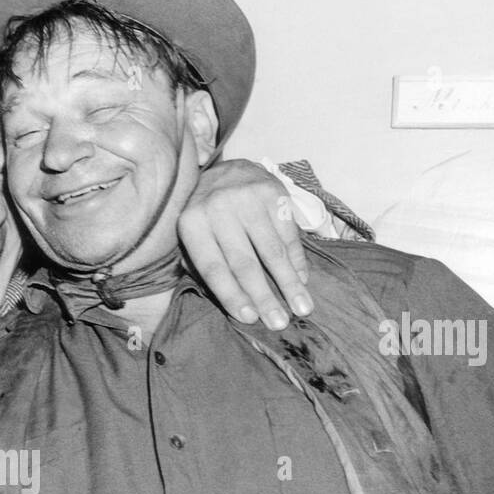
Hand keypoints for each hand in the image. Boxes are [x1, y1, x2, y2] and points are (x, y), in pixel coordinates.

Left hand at [177, 158, 312, 329]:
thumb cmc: (206, 217)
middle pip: (244, 263)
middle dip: (264, 297)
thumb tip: (231, 304)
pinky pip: (288, 234)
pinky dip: (297, 260)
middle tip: (279, 324)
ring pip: (272, 251)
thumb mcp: (191, 239)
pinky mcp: (273, 192)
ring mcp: (247, 198)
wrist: (225, 170)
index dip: (232, 295)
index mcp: (191, 223)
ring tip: (302, 309)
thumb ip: (201, 269)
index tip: (250, 319)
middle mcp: (218, 208)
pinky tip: (302, 280)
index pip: (214, 268)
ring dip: (289, 283)